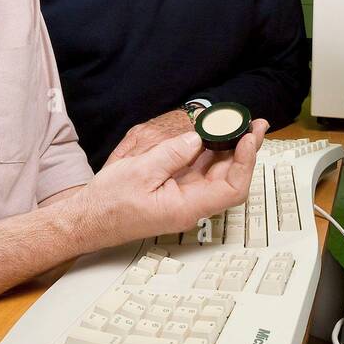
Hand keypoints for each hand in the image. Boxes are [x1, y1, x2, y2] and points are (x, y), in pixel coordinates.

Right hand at [69, 119, 268, 251]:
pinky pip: (200, 171)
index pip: (232, 189)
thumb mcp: (139, 172)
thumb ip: (171, 154)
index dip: (245, 163)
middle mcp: (191, 205)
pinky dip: (210, 152)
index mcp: (186, 207)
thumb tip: (197, 138)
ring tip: (241, 126)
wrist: (89, 219)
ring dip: (230, 150)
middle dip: (245, 150)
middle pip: (230, 178)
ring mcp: (184, 198)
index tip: (247, 139)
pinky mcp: (176, 190)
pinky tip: (214, 136)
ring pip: (217, 174)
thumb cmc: (109, 203)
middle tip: (255, 125)